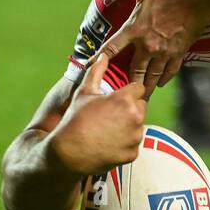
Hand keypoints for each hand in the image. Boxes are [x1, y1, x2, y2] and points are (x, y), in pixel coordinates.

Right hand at [50, 54, 145, 175]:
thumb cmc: (75, 120)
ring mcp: (135, 137)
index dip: (128, 92)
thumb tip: (102, 56)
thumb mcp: (84, 93)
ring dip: (128, 126)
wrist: (68, 154)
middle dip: (130, 108)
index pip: (139, 88)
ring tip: (107, 129)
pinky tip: (108, 143)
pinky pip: (133, 144)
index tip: (117, 98)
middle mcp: (136, 117)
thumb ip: (96, 71)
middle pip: (141, 106)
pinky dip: (124, 144)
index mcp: (126, 100)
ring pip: (138, 125)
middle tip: (111, 114)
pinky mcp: (133, 153)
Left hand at [95, 0, 206, 90]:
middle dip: (127, 83)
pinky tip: (159, 83)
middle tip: (120, 93)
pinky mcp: (179, 53)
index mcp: (135, 29)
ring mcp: (165, 52)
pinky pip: (169, 72)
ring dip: (145, 86)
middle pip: (133, 71)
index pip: (112, 48)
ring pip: (152, 76)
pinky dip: (163, 79)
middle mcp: (148, 45)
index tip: (90, 66)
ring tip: (139, 95)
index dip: (99, 58)